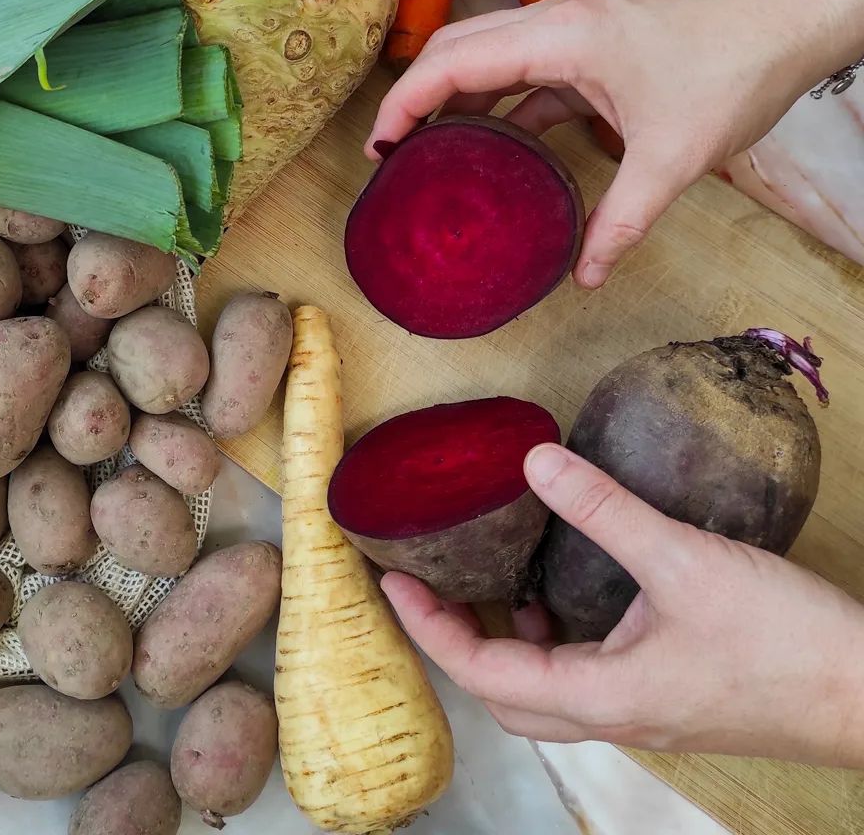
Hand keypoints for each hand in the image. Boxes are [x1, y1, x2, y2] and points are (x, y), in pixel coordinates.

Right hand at [367, 0, 863, 288]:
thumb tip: (585, 278)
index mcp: (560, 36)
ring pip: (488, 53)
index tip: (379, 148)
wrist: (794, 17)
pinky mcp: (594, 41)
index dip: (404, 103)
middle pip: (456, 47)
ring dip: (455, 95)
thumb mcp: (673, 158)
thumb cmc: (735, 70)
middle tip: (392, 152)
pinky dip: (503, 101)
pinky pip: (528, 67)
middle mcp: (555, 20)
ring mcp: (574, 26)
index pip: (452, 62)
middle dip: (415, 95)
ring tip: (432, 149)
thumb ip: (620, 221)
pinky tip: (502, 143)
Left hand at [382, 443, 863, 767]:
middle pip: (506, 696)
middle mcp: (614, 716)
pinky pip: (588, 679)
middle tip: (426, 589)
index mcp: (602, 696)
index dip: (430, 627)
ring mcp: (645, 714)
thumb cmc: (784, 640)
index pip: (485, 672)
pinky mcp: (672, 697)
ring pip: (548, 693)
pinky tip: (564, 595)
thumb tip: (531, 460)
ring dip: (505, 645)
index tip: (392, 583)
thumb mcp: (683, 560)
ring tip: (484, 582)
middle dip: (455, 643)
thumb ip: (604, 510)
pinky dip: (555, 641)